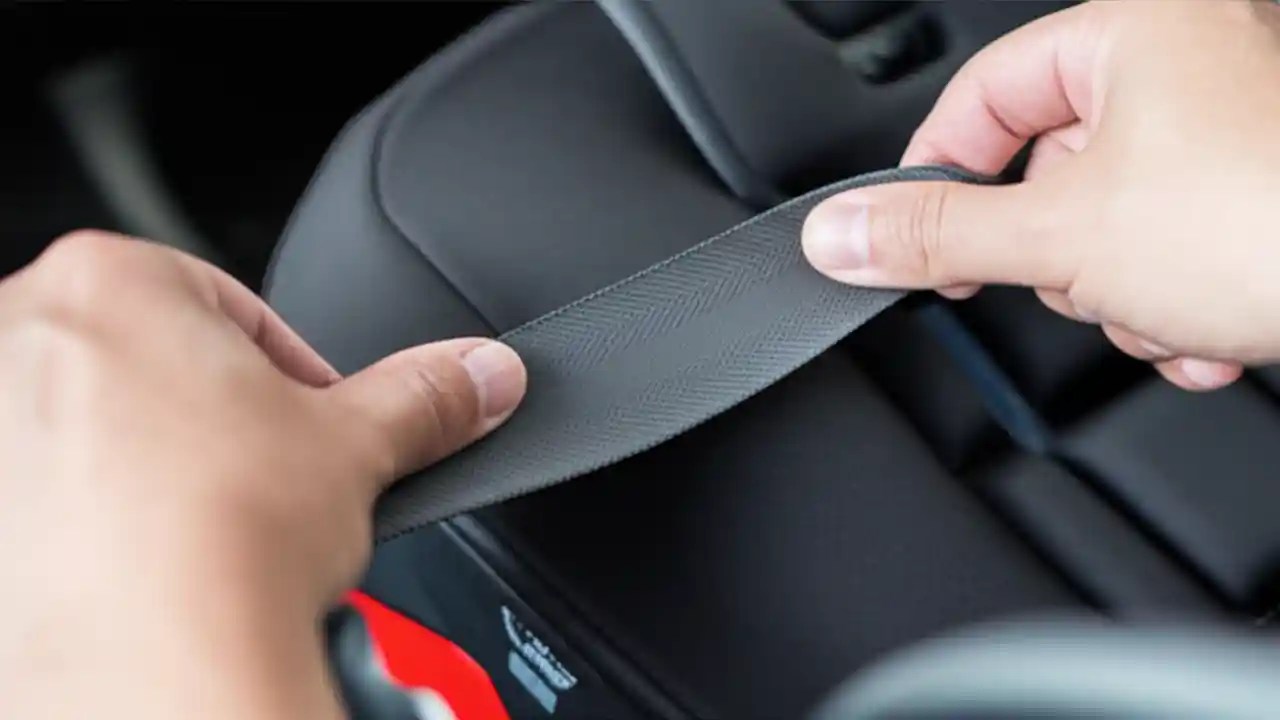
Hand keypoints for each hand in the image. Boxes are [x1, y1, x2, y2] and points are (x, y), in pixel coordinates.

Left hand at [0, 232, 525, 718]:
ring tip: (201, 528)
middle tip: (262, 480)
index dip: (292, 376)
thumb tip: (484, 375)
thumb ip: (425, 394)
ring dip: (149, 463)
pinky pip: (36, 490)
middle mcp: (18, 334)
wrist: (148, 666)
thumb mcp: (356, 444)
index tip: (311, 429)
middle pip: (152, 360)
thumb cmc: (220, 539)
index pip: (231, 310)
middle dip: (214, 416)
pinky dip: (85, 518)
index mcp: (113, 282)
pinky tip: (139, 564)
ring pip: (86, 424)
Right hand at [802, 0, 1279, 390]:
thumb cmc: (1268, 227)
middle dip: (1065, 258)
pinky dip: (1170, 305)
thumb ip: (937, 233)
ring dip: (1120, 296)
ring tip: (1169, 310)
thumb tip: (840, 234)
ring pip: (1106, 227)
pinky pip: (1166, 248)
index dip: (942, 173)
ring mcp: (1227, 132)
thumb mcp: (1063, 234)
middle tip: (1094, 278)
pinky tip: (1204, 330)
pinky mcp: (1254, 196)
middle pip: (1046, 173)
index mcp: (1137, 31)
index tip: (921, 236)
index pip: (985, 95)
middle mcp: (1187, 66)